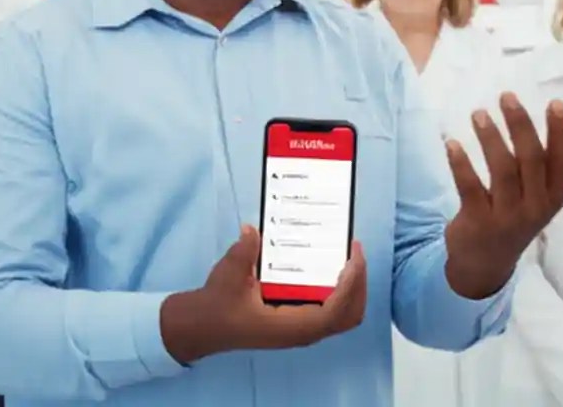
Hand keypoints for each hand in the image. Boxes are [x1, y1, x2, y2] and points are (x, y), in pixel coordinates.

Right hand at [161, 225, 366, 363]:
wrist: (202, 326)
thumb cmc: (217, 306)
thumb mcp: (229, 274)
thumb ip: (245, 251)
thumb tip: (254, 230)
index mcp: (291, 327)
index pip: (335, 310)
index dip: (350, 284)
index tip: (353, 257)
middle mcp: (302, 332)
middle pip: (350, 315)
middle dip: (359, 284)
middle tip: (355, 253)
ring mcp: (302, 329)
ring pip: (344, 315)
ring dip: (352, 287)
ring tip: (348, 258)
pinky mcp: (298, 323)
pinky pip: (331, 310)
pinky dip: (340, 291)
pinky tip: (331, 268)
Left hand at [443, 95, 562, 297]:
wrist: (485, 264)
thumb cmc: (517, 217)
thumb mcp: (543, 194)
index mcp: (554, 197)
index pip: (562, 161)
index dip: (560, 133)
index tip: (554, 103)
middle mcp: (534, 207)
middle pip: (531, 160)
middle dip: (520, 126)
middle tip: (506, 97)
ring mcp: (507, 216)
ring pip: (502, 171)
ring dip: (490, 139)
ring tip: (478, 114)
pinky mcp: (478, 222)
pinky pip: (469, 188)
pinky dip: (461, 164)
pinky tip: (452, 143)